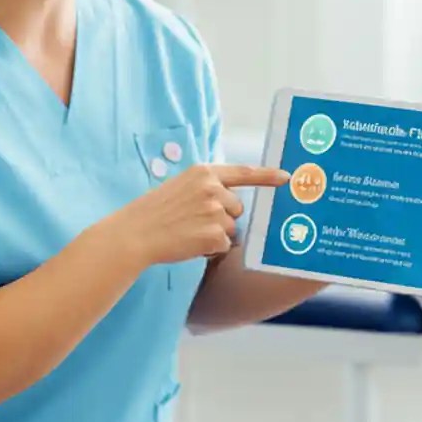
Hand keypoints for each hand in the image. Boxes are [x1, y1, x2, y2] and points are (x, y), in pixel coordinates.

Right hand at [102, 164, 290, 266]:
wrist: (133, 234)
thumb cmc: (154, 213)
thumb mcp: (180, 187)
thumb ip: (207, 188)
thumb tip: (234, 204)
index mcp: (203, 172)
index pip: (244, 172)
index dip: (267, 176)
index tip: (287, 177)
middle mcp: (212, 188)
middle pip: (237, 208)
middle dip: (222, 217)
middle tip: (193, 222)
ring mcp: (214, 211)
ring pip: (231, 228)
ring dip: (215, 234)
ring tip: (187, 232)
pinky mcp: (214, 234)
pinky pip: (223, 246)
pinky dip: (209, 249)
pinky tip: (189, 244)